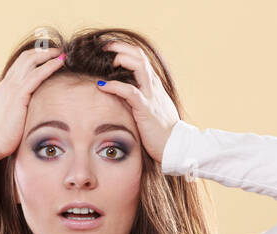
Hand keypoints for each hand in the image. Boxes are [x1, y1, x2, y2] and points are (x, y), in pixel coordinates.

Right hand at [0, 45, 67, 162]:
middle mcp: (8, 83)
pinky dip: (49, 66)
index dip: (34, 56)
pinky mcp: (19, 95)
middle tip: (57, 50)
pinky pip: (37, 74)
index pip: (20, 64)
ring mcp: (12, 87)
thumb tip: (29, 112)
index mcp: (5, 87)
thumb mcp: (9, 117)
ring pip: (31, 61)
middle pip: (26, 57)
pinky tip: (60, 62)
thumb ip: (18, 108)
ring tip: (61, 53)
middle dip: (43, 51)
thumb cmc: (0, 135)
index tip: (47, 56)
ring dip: (48, 54)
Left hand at [93, 39, 180, 164]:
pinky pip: (129, 91)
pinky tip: (102, 85)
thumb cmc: (160, 130)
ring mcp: (151, 95)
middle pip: (140, 56)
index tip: (111, 48)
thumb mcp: (151, 108)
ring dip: (121, 58)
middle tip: (105, 46)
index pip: (141, 58)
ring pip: (138, 66)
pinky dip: (115, 86)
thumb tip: (124, 95)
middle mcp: (153, 85)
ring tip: (107, 58)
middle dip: (122, 47)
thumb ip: (140, 98)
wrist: (174, 145)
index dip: (126, 50)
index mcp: (154, 84)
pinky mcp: (145, 108)